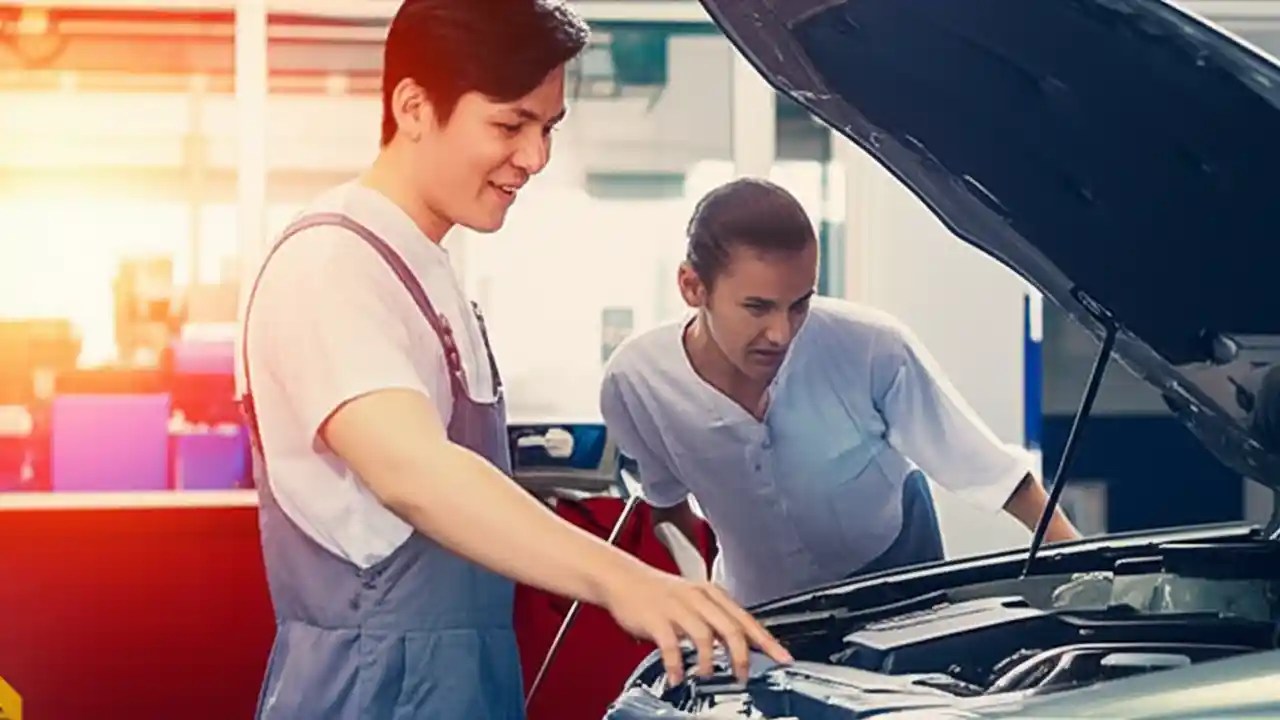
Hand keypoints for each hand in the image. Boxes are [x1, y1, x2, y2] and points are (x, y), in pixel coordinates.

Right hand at [600, 565, 792, 684]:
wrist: (622, 579)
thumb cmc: (659, 593)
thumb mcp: (695, 601)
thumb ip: (716, 621)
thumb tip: (740, 648)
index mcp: (712, 594)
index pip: (747, 620)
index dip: (767, 642)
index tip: (783, 658)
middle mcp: (699, 598)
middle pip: (732, 629)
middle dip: (742, 657)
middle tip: (743, 677)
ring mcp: (678, 607)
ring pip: (705, 637)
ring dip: (710, 661)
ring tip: (708, 675)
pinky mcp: (656, 619)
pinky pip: (671, 647)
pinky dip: (677, 665)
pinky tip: (677, 677)